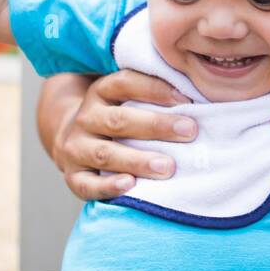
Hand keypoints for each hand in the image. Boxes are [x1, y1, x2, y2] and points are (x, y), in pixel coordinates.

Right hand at [52, 70, 199, 200]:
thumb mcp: (126, 97)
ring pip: (105, 154)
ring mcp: (76, 148)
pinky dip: (107, 186)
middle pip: (119, 121)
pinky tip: (130, 185)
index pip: (125, 83)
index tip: (187, 99)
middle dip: (156, 126)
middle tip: (189, 132)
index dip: (155, 89)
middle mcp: (86, 118)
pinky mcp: (73, 176)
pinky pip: (86, 184)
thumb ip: (155, 93)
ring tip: (168, 167)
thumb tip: (200, 92)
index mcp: (101, 92)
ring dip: (137, 160)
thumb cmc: (118, 116)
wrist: (69, 138)